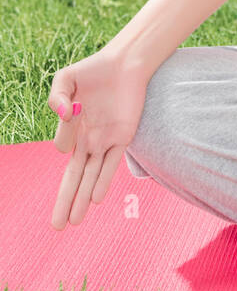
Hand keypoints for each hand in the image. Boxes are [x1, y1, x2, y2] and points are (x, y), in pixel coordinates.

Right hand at [48, 48, 150, 229]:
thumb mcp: (66, 78)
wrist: (126, 63)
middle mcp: (88, 139)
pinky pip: (111, 164)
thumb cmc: (95, 70)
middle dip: (64, 201)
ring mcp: (105, 140)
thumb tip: (65, 115)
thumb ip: (57, 96)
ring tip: (73, 222)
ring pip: (90, 177)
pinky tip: (95, 199)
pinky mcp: (123, 137)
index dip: (64, 134)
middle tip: (56, 227)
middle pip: (73, 177)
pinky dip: (103, 181)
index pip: (62, 147)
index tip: (71, 109)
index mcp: (73, 127)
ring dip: (82, 200)